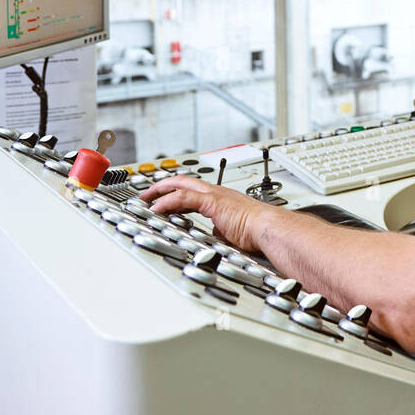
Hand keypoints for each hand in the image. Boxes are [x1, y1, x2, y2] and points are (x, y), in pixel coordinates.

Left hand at [139, 176, 269, 253]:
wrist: (268, 228)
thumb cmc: (258, 231)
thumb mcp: (233, 230)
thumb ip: (221, 229)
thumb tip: (215, 234)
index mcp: (222, 198)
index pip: (193, 190)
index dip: (176, 192)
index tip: (163, 199)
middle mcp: (216, 192)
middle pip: (183, 180)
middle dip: (162, 186)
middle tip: (147, 194)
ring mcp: (214, 195)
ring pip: (180, 185)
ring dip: (159, 191)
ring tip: (145, 199)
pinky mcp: (211, 201)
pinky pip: (183, 197)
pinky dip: (166, 202)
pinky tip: (156, 208)